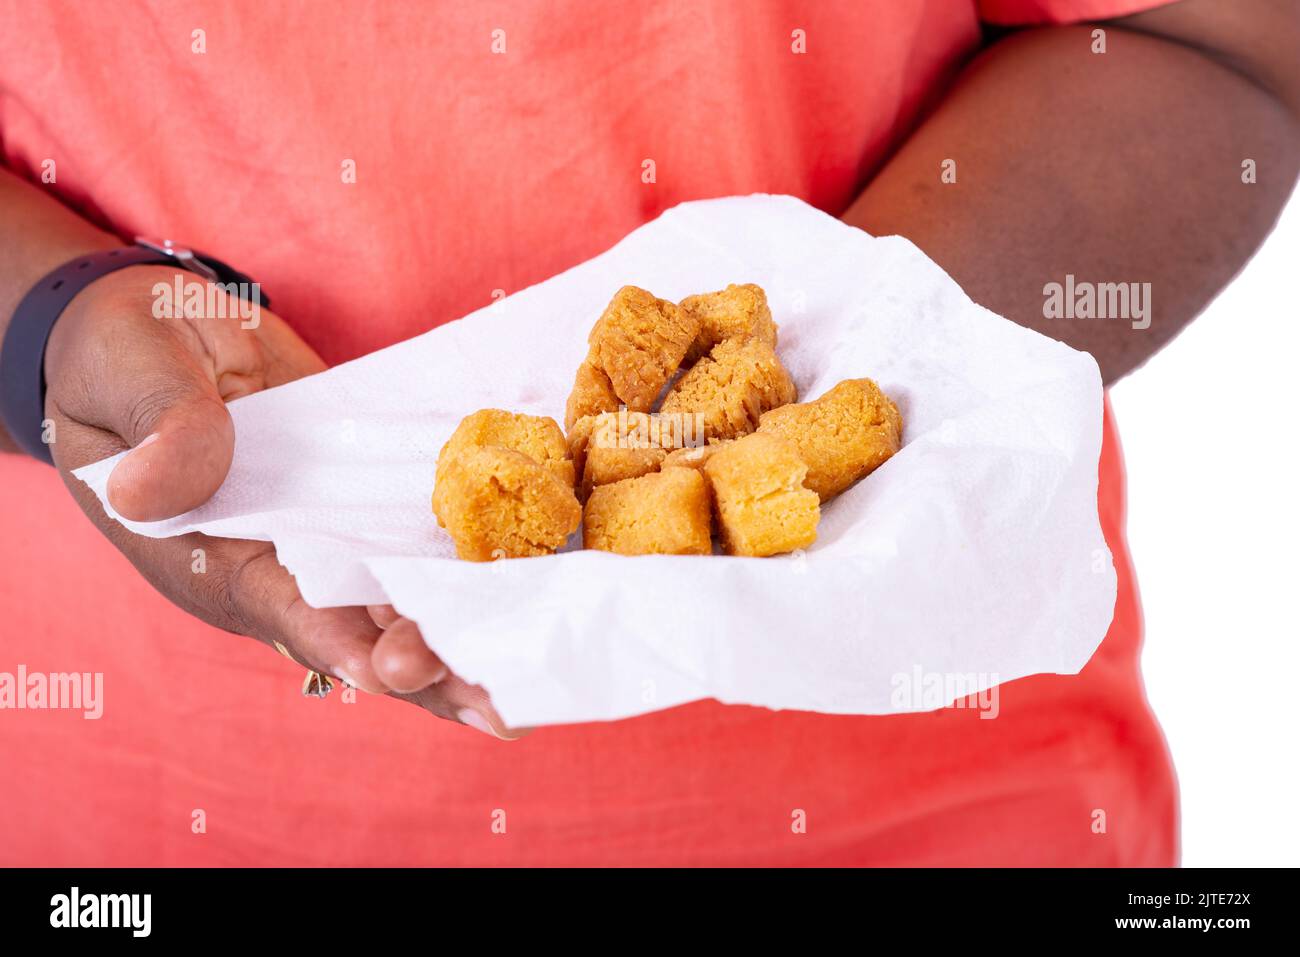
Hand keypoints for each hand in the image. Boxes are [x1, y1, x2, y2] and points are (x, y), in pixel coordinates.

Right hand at [43, 263, 521, 736]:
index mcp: (215, 557)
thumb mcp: (129, 377)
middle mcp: (286, 563)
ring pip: (408, 595)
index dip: (345, 643)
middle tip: (498, 694)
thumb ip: (160, 426)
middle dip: (432, 665)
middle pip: (366, 630)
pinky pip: (427, 532)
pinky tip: (544, 573)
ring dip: (470, 630)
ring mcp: (337, 531)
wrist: (159, 326)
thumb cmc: (121, 358)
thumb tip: (157, 487)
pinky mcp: (373, 492)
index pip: (288, 611)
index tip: (401, 667)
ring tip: (535, 670)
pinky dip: (480, 553)